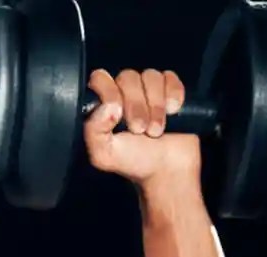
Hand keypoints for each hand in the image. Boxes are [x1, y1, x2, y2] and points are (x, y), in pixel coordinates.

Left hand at [84, 69, 199, 184]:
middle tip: (140, 129)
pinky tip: (173, 111)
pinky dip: (173, 94)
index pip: (100, 79)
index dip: (109, 92)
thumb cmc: (134, 162)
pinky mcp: (170, 90)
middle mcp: (124, 92)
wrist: (167, 170)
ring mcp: (149, 90)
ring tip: (156, 129)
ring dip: (155, 105)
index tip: (118, 115)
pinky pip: (170, 77)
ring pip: (150, 76)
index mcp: (105, 105)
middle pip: (127, 77)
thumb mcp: (104, 154)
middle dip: (136, 105)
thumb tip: (107, 106)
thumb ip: (94, 130)